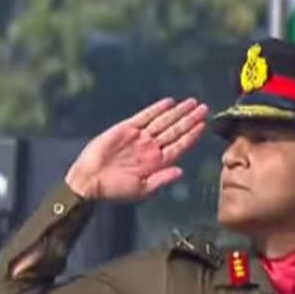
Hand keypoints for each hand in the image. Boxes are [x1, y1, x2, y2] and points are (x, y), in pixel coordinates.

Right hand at [65, 98, 208, 200]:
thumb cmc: (115, 190)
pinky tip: (169, 103)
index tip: (204, 125)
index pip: (180, 146)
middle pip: (175, 131)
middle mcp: (152, 148)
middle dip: (190, 119)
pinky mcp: (126, 129)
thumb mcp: (141, 190)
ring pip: (163, 121)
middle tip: (204, 108)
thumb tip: (181, 172)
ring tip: (192, 103)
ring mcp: (140, 137)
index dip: (192, 135)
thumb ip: (161, 180)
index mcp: (158, 163)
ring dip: (178, 112)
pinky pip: (145, 116)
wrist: (90, 181)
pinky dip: (157, 109)